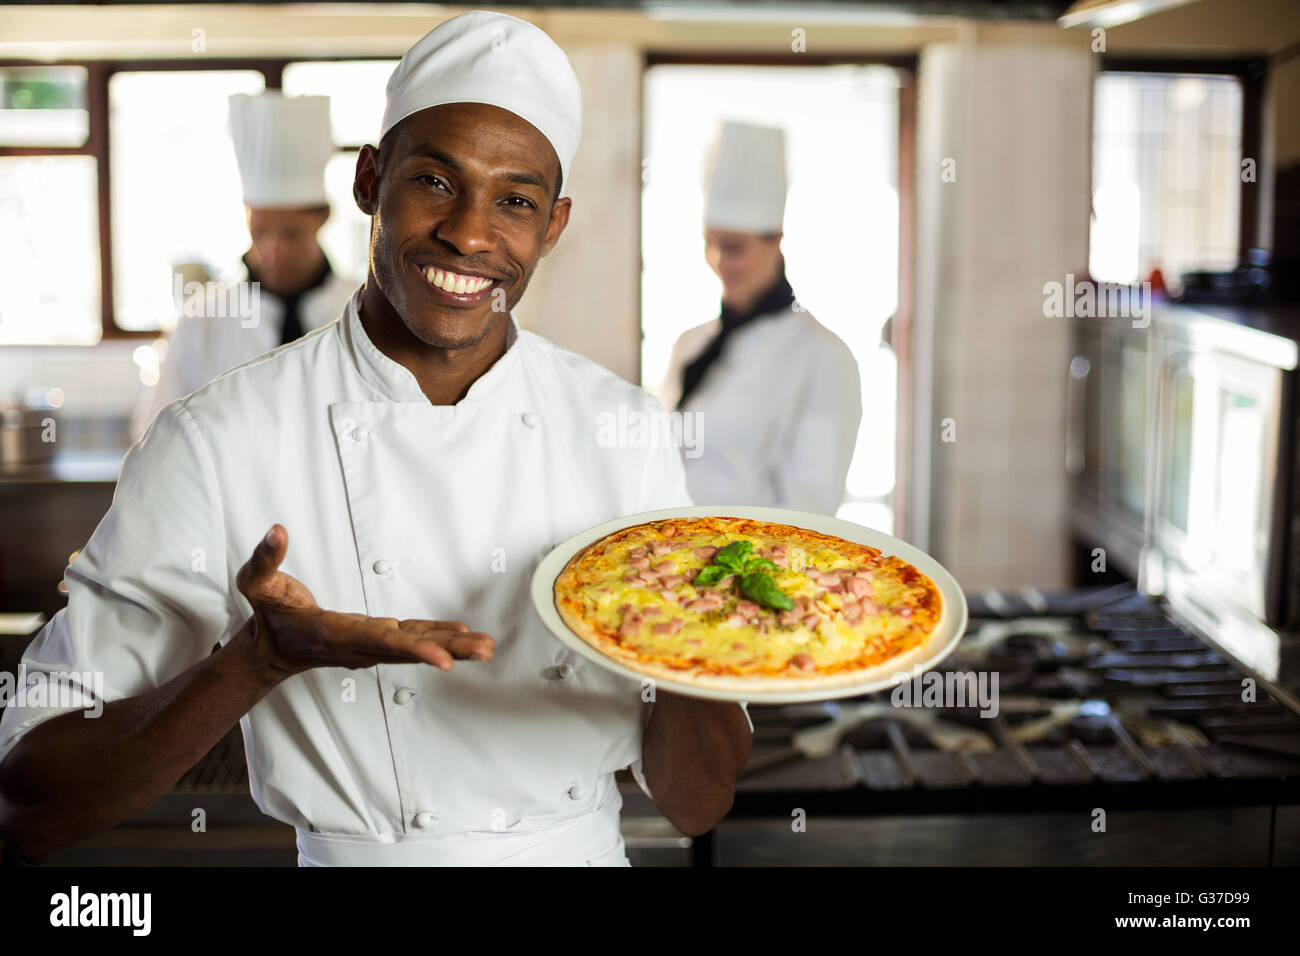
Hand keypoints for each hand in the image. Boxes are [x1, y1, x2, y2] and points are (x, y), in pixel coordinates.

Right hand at [235, 524, 494, 676]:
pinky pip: (414, 640)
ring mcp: (370, 645)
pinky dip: (439, 637)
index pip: (382, 643)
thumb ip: (265, 558)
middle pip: (411, 649)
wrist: (270, 649)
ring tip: (487, 647)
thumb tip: (276, 531)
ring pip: (418, 646)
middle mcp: (360, 644)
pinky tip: (463, 635)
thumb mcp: (256, 584)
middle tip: (484, 649)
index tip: (444, 659)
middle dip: (450, 650)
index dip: (416, 650)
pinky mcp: (376, 640)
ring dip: (454, 647)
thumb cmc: (269, 616)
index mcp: (337, 633)